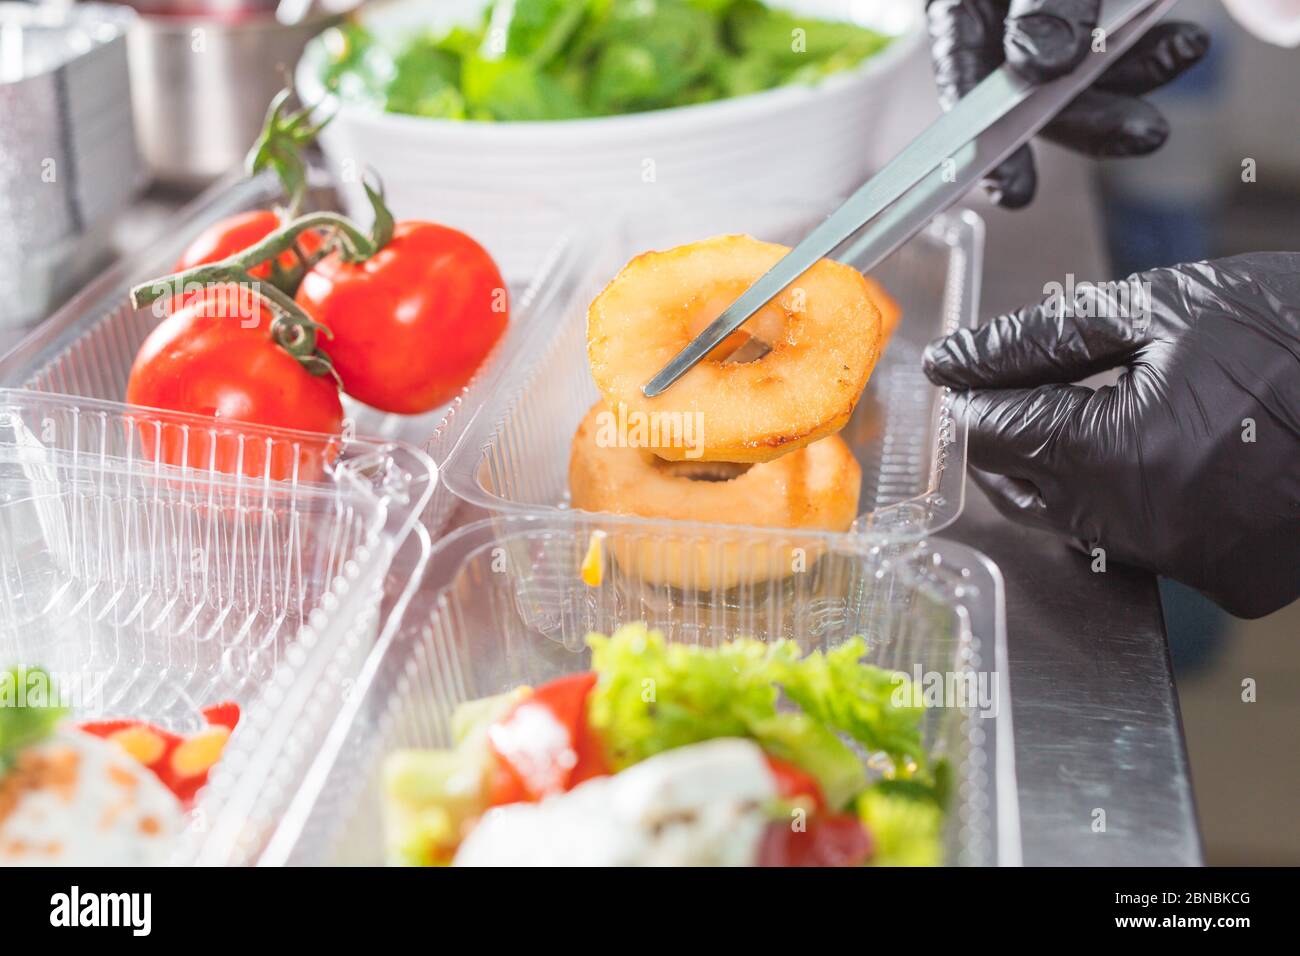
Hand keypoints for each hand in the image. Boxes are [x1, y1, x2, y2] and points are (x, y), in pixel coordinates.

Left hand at [922, 253, 1299, 617]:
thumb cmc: (1298, 328)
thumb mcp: (1157, 310)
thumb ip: (1038, 342)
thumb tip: (958, 360)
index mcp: (1118, 454)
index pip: (994, 437)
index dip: (973, 400)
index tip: (966, 375)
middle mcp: (1147, 529)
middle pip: (1023, 490)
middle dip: (1010, 439)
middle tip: (1022, 388)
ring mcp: (1193, 565)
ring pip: (1075, 524)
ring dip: (1065, 472)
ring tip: (1098, 410)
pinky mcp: (1234, 583)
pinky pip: (1142, 546)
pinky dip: (1130, 504)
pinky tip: (1158, 453)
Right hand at [925, 0, 1209, 207]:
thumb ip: (1042, 4)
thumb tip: (1041, 65)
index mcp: (961, 5)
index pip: (962, 78)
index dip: (987, 144)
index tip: (1013, 190)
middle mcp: (993, 18)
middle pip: (1029, 88)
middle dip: (1091, 117)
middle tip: (1144, 135)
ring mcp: (1036, 18)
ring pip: (1076, 69)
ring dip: (1133, 78)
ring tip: (1183, 55)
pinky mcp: (1084, 12)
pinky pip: (1108, 39)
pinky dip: (1145, 48)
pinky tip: (1180, 45)